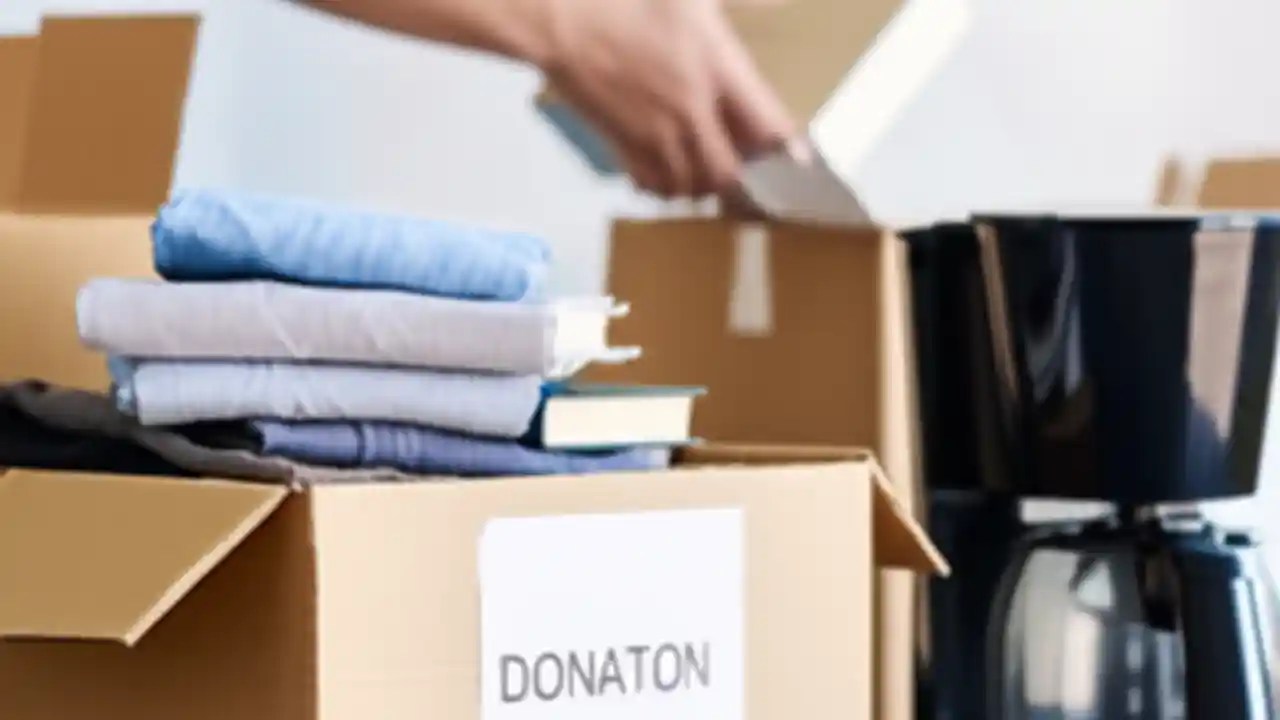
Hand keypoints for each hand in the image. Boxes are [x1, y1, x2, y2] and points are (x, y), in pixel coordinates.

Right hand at [541, 0, 794, 197]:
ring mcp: (654, 132)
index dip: (788, 148)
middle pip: (729, 171)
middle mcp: (690, 110)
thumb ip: (741, 2)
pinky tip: (669, 172)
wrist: (561, 18)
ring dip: (704, 184)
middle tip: (747, 167)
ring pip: (691, 185)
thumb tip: (782, 5)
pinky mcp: (622, 143)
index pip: (767, 125)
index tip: (798, 159)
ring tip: (709, 172)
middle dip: (742, 176)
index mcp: (715, 68)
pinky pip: (652, 184)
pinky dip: (665, 186)